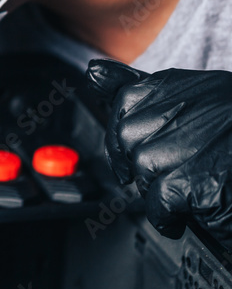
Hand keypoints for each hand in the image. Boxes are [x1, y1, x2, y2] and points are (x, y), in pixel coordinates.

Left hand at [87, 59, 231, 244]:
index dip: (130, 133)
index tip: (142, 145)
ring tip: (194, 185)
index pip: (123, 104)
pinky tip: (193, 210)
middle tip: (178, 168)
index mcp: (172, 84)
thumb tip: (93, 72)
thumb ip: (140, 87)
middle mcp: (176, 107)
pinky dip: (170, 215)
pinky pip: (160, 202)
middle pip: (127, 142)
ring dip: (163, 188)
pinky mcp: (194, 181)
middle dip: (146, 162)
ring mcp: (184, 144)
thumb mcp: (193, 94)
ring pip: (143, 172)